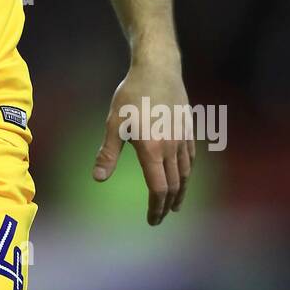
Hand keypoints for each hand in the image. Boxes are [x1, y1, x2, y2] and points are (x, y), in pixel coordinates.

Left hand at [92, 51, 193, 224]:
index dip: (156, 207)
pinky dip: (187, 173)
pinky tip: (183, 176)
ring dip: (180, 192)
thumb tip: (98, 179)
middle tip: (161, 217)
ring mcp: (183, 139)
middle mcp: (171, 148)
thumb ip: (108, 153)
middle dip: (167, 204)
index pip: (158, 188)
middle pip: (174, 185)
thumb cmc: (132, 95)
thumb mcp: (114, 123)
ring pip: (185, 173)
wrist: (159, 69)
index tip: (152, 220)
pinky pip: (191, 158)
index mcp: (152, 149)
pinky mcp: (188, 129)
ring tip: (174, 204)